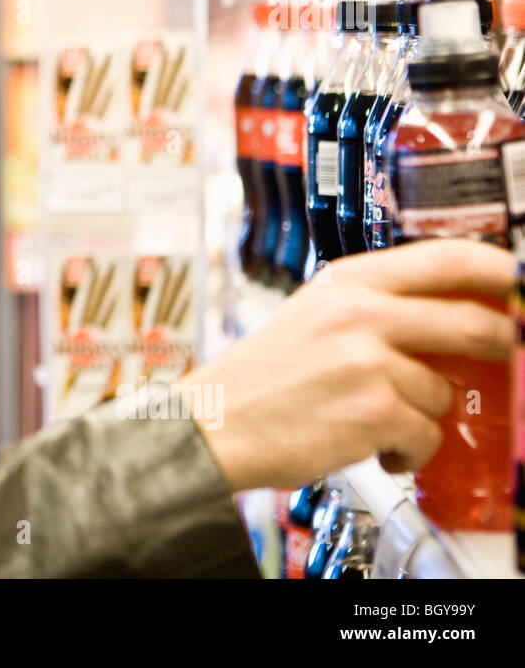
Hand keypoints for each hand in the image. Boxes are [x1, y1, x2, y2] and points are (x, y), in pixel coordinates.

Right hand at [177, 239, 516, 491]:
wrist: (213, 425)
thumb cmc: (259, 379)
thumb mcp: (312, 316)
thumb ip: (374, 309)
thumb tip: (448, 319)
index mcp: (345, 282)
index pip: (446, 257)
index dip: (501, 267)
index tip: (521, 281)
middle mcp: (360, 313)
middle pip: (472, 320)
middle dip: (500, 345)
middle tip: (501, 355)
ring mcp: (369, 361)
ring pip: (444, 391)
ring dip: (423, 416)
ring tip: (380, 421)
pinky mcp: (375, 411)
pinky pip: (427, 435)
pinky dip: (407, 451)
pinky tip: (374, 446)